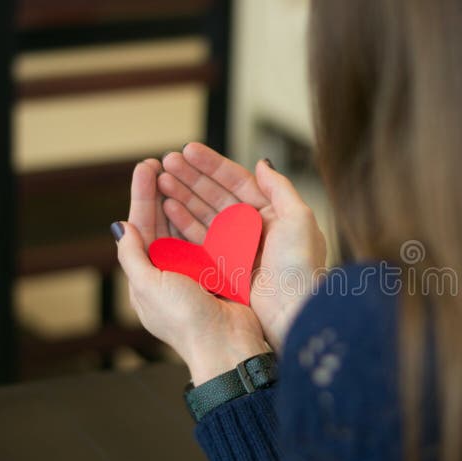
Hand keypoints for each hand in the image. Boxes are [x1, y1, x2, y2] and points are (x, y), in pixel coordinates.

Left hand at [116, 160, 267, 384]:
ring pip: (185, 225)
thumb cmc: (185, 319)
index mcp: (147, 275)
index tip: (146, 167)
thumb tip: (120, 227)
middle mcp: (169, 270)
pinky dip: (206, 216)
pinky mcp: (219, 269)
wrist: (225, 343)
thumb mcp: (149, 286)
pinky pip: (209, 236)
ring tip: (182, 172)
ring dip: (182, 198)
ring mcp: (194, 269)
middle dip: (161, 191)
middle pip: (161, 222)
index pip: (140, 226)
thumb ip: (134, 256)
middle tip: (164, 160)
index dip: (142, 195)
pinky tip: (207, 196)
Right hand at [158, 144, 326, 351]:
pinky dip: (183, 222)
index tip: (187, 150)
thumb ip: (280, 187)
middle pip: (217, 195)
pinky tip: (167, 206)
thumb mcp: (298, 218)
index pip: (237, 181)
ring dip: (182, 195)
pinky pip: (200, 238)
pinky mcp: (224, 265)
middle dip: (191, 177)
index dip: (212, 165)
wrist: (293, 310)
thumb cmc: (300, 265)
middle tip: (166, 161)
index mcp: (273, 212)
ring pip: (204, 214)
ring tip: (161, 179)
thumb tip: (261, 163)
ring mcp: (237, 246)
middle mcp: (253, 227)